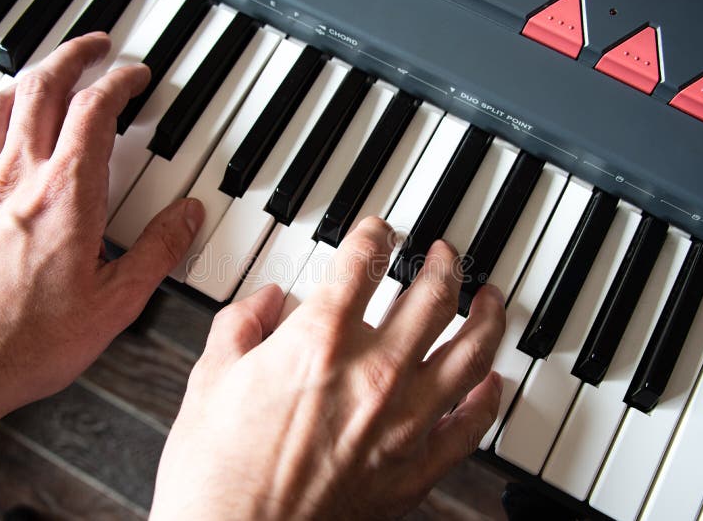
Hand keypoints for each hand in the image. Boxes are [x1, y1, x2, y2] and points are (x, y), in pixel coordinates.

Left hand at [0, 32, 203, 459]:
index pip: (94, 110)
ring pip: (0, 103)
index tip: (133, 76)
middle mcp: (17, 178)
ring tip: (50, 77)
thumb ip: (157, 252)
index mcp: (67, 196)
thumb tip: (187, 217)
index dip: (118, 81)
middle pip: (43, 86)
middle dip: (74, 56)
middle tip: (95, 48)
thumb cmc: (24, 342)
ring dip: (30, 78)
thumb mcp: (114, 303)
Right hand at [152, 217, 504, 519]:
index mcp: (320, 341)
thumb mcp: (209, 379)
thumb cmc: (216, 473)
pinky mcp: (413, 471)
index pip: (363, 261)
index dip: (375, 232)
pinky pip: (471, 427)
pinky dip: (489, 399)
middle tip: (445, 253)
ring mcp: (402, 423)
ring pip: (472, 353)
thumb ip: (241, 324)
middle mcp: (373, 373)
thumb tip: (267, 301)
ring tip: (490, 299)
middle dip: (444, 264)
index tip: (379, 229)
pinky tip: (493, 381)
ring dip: (487, 317)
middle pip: (433, 297)